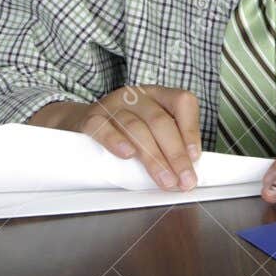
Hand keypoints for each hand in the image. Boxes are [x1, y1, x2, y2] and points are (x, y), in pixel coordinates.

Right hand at [31, 85, 201, 190]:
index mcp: (158, 95)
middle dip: (175, 154)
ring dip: (153, 158)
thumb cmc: (124, 130)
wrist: (80, 123)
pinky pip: (103, 128)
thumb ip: (169, 141)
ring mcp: (112, 105)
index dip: (191, 130)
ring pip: (136, 128)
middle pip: (160, 122)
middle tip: (184, 180)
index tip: (195, 157)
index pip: (182, 102)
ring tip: (164, 179)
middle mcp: (137, 97)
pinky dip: (115, 141)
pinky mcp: (90, 118)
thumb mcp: (150, 128)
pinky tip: (127, 155)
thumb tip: (189, 168)